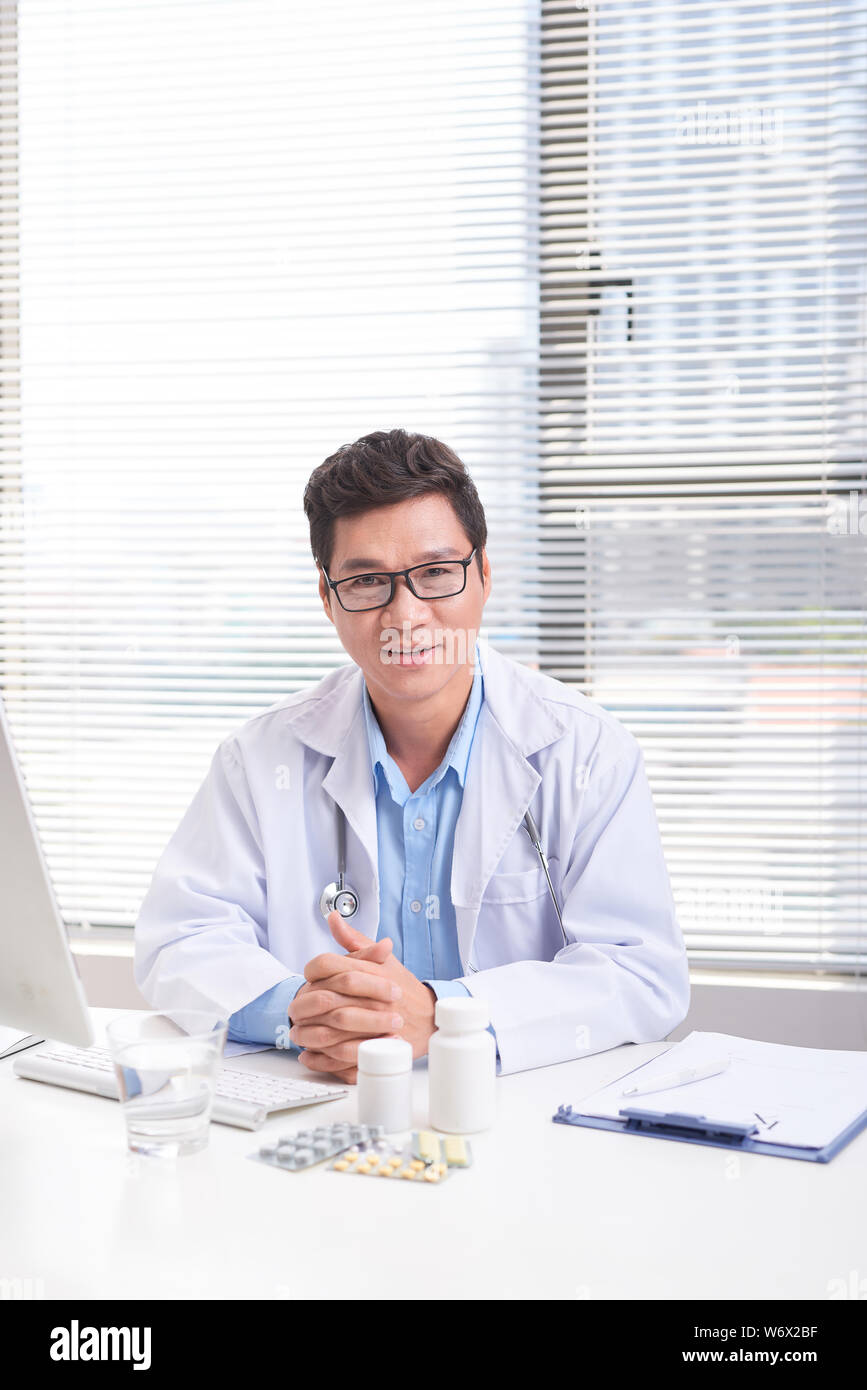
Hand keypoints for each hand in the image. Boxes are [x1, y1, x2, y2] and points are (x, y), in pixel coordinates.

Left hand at [290, 911, 436, 1082]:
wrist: (430, 1016)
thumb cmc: (403, 987)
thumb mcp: (383, 959)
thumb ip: (354, 940)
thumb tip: (333, 918)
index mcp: (372, 972)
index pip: (329, 965)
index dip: (311, 972)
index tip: (308, 979)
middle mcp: (374, 998)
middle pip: (326, 1000)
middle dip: (304, 1006)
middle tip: (293, 1011)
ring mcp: (376, 1026)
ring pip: (331, 1031)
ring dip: (308, 1034)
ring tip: (298, 1034)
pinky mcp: (377, 1050)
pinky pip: (342, 1058)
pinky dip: (321, 1058)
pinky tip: (310, 1055)